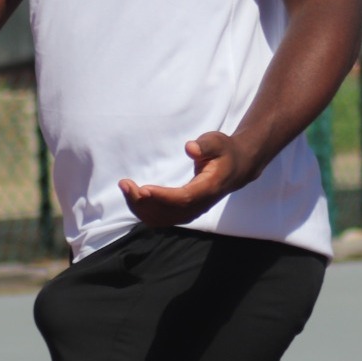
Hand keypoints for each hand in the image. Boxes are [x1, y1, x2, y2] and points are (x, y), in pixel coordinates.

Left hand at [119, 131, 264, 226]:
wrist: (236, 169)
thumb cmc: (224, 152)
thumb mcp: (218, 142)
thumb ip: (205, 145)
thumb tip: (190, 148)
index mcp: (209, 188)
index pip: (184, 198)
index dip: (163, 196)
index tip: (142, 189)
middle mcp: (199, 205)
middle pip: (168, 212)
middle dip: (144, 202)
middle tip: (125, 184)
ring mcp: (191, 212)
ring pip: (162, 219)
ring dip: (140, 207)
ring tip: (126, 187)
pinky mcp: (183, 213)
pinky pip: (161, 218)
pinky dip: (144, 211)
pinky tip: (133, 196)